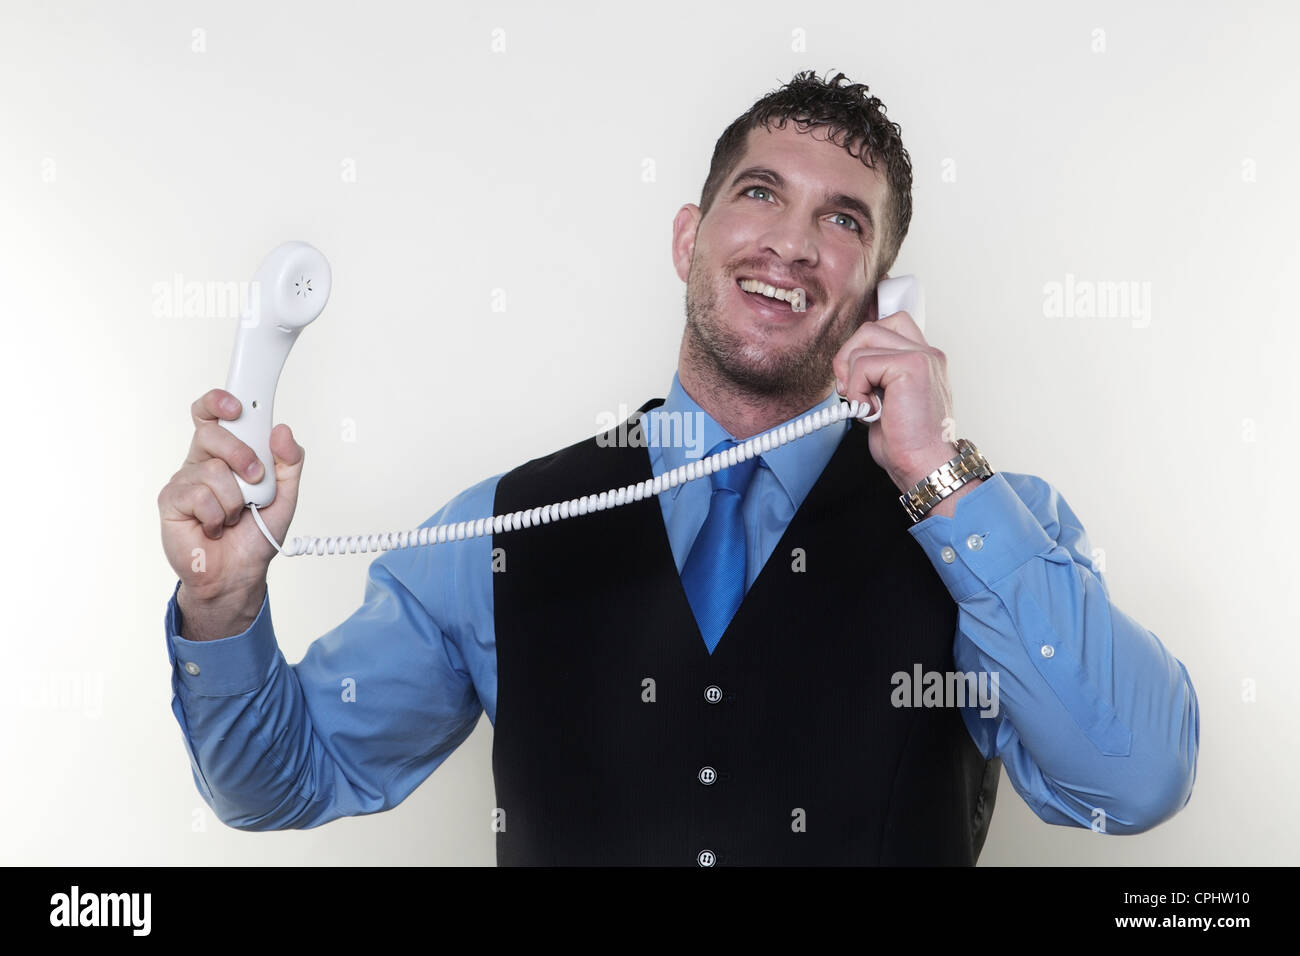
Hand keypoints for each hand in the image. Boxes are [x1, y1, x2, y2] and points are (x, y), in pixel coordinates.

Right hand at [157, 388, 304, 602]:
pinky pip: (199, 496)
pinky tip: (215, 527)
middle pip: (211, 433)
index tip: (237, 406)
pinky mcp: (171, 501)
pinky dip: (217, 516)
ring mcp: (184, 480)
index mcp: (226, 453)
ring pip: (212, 470)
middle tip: (256, 478)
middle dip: (240, 454)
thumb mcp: (285, 496)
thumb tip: (282, 431)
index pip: (214, 415)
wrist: (237, 573)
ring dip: (234, 500)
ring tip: (234, 516)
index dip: (219, 402)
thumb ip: (289, 462)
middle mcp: (202, 461)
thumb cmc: (255, 534)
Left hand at [831, 294, 956, 492]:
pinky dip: (857, 389)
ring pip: (863, 342)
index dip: (863, 345)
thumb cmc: (907, 443)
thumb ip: (875, 376)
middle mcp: (927, 353)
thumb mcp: (886, 401)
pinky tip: (871, 410)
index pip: (890, 324)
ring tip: (864, 403)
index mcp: (924, 359)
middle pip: (871, 328)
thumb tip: (846, 367)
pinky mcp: (911, 366)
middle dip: (848, 356)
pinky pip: (863, 364)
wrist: (924, 465)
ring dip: (852, 376)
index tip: (856, 376)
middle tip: (849, 389)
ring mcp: (922, 356)